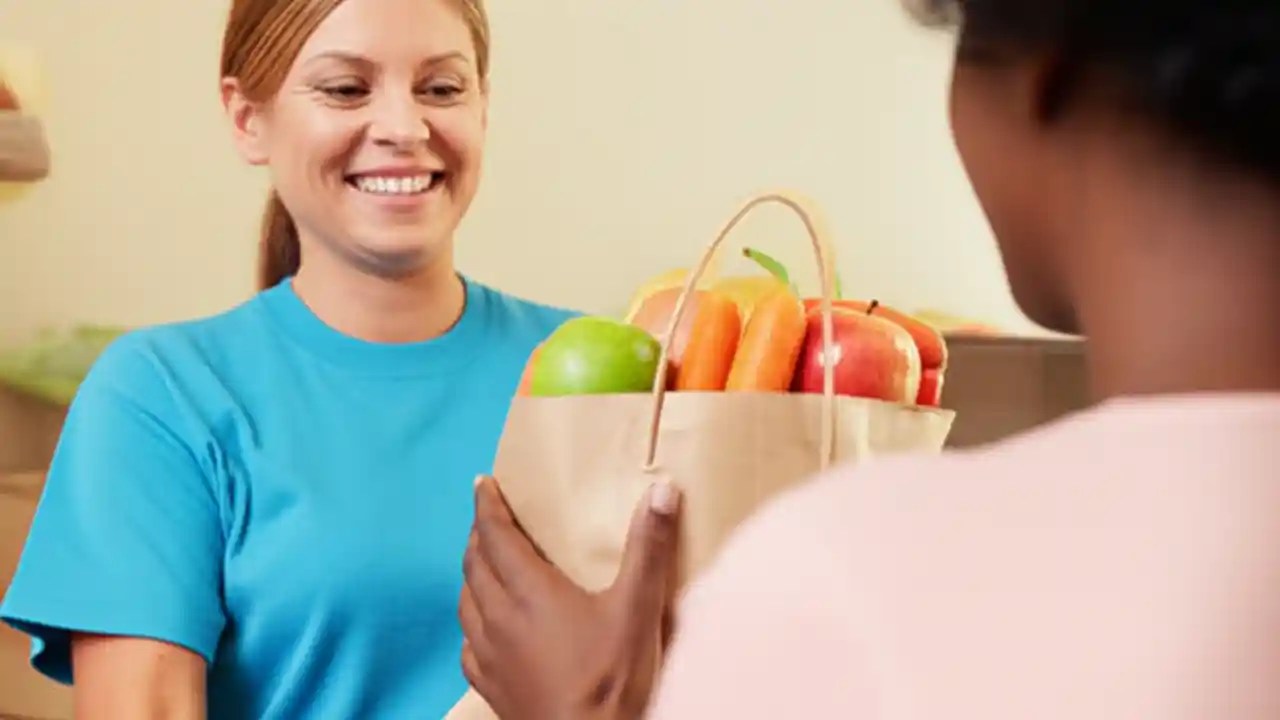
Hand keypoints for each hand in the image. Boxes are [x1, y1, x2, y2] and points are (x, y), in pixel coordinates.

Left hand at [460, 475, 681, 719]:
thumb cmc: (612, 680)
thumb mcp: (638, 608)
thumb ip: (648, 548)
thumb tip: (661, 490)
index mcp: (530, 592)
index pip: (495, 535)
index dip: (487, 506)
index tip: (483, 484)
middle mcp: (499, 619)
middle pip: (474, 564)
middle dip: (479, 536)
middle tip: (488, 519)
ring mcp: (489, 656)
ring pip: (466, 602)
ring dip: (472, 575)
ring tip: (484, 563)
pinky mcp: (490, 686)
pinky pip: (468, 644)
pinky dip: (472, 622)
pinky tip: (483, 628)